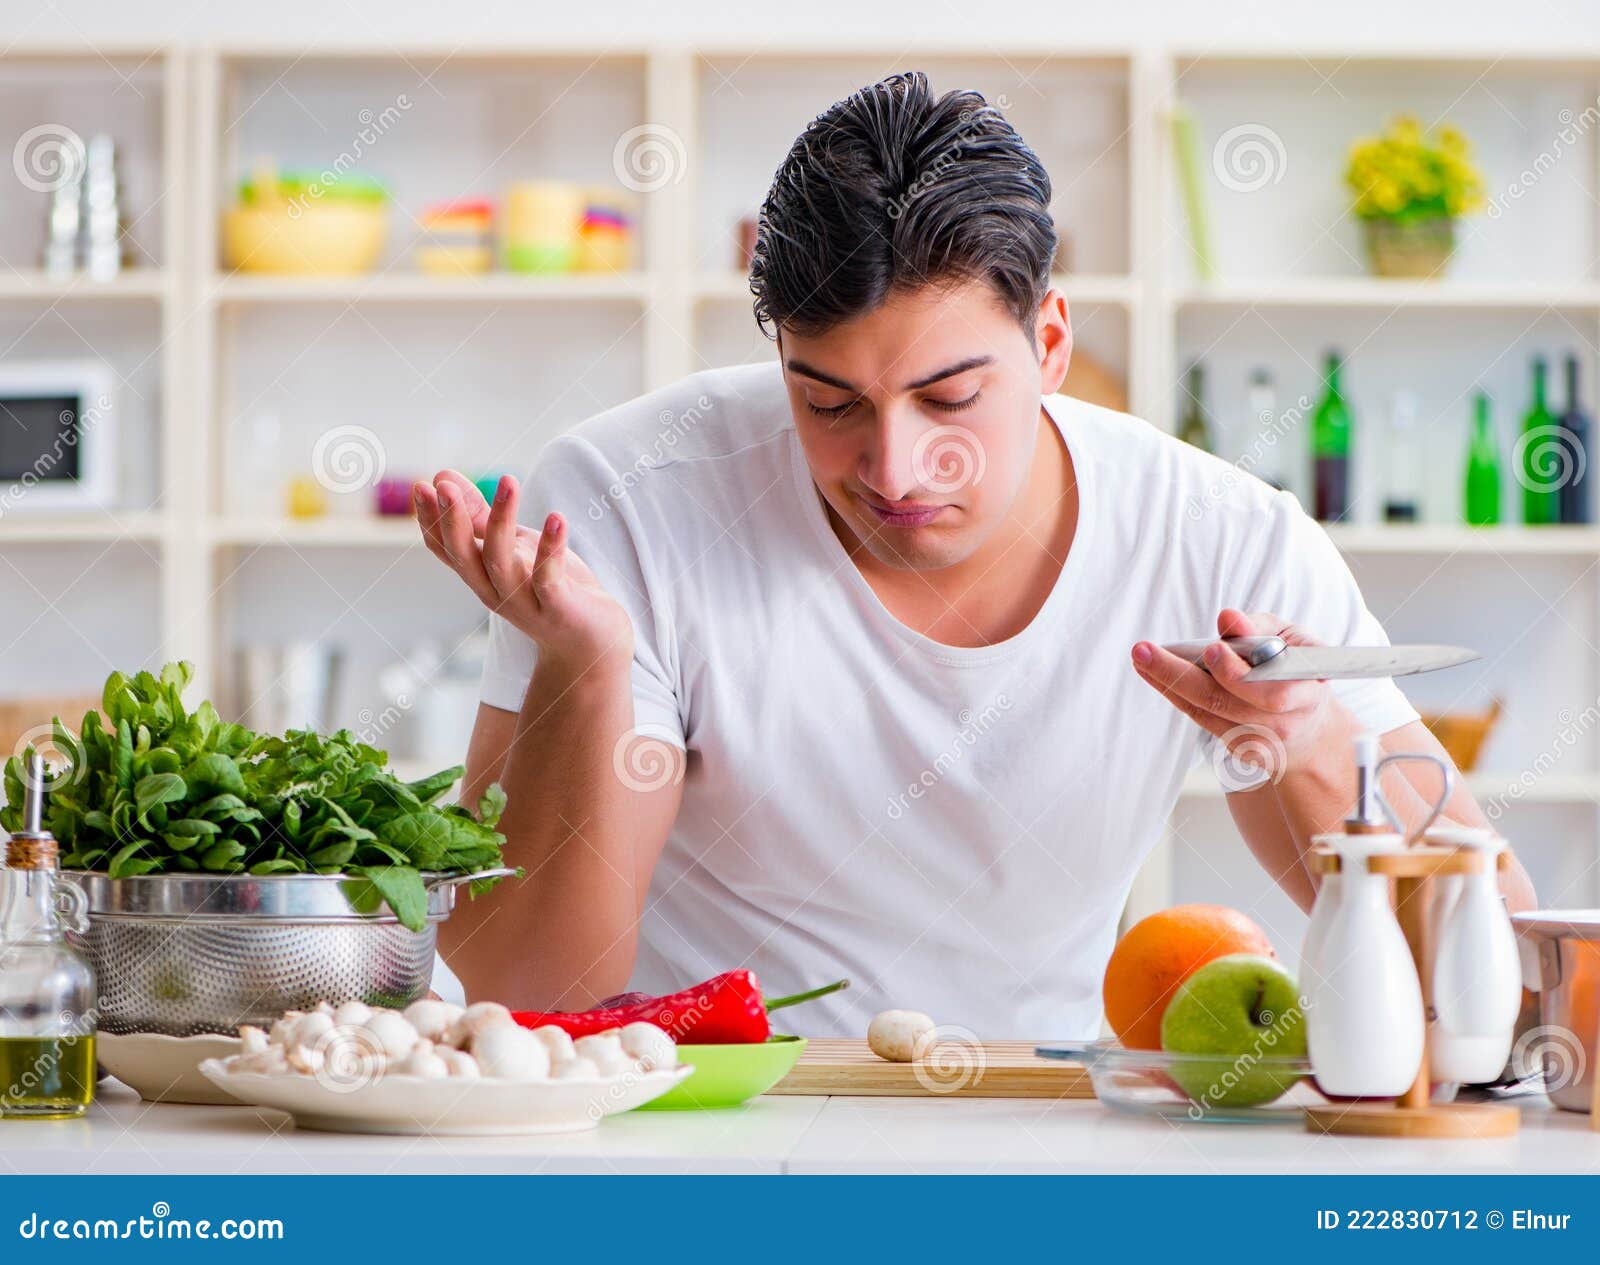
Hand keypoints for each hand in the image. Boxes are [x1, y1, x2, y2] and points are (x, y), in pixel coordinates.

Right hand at [412, 470, 634, 677]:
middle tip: (442, 486)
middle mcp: (494, 591)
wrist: (592, 644)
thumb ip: (479, 517)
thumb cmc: (551, 589)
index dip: (429, 520)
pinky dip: (551, 548)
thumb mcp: (514, 548)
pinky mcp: (557, 608)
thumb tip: (443, 475)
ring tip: (508, 481)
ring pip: (501, 562)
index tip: (421, 486)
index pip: (444, 548)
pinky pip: (548, 578)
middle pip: (464, 556)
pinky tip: (557, 518)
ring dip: (501, 521)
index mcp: (480, 575)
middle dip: (452, 521)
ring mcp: (524, 602)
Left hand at [1130, 609, 1340, 779]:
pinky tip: (1152, 673)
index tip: (1212, 650)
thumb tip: (1228, 618)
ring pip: (1207, 711)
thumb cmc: (1299, 672)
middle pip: (1226, 702)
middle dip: (1182, 675)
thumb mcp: (1294, 641)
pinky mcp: (1238, 749)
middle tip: (1146, 651)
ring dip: (1167, 682)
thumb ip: (1260, 627)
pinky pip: (1201, 718)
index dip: (1239, 674)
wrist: (1311, 732)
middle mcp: (1283, 723)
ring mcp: (1258, 741)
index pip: (1272, 692)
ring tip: (1140, 656)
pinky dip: (1176, 693)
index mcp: (1307, 695)